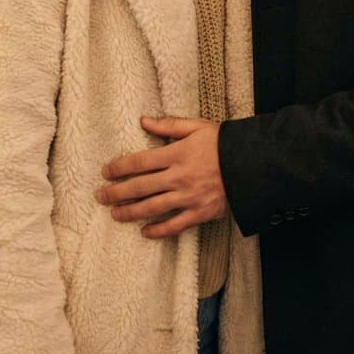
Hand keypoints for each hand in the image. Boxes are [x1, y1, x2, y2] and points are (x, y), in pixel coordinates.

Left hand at [96, 117, 226, 238]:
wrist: (252, 164)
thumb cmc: (223, 143)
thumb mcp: (196, 126)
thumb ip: (168, 125)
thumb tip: (143, 121)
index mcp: (176, 154)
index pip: (139, 162)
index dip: (119, 167)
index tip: (105, 172)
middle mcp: (178, 177)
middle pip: (140, 187)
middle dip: (116, 192)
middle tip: (100, 197)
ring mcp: (188, 197)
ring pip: (152, 208)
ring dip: (130, 212)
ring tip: (115, 214)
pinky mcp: (200, 213)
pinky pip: (175, 225)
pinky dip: (159, 231)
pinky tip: (145, 232)